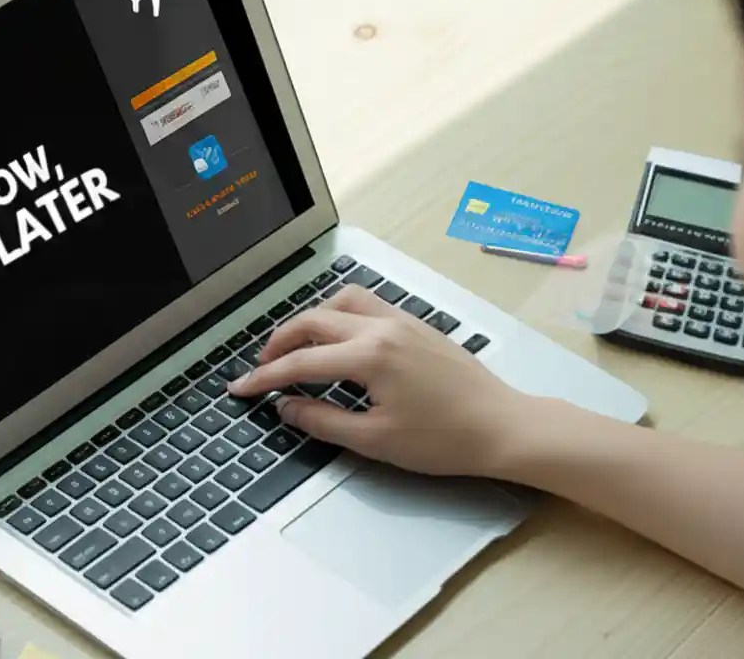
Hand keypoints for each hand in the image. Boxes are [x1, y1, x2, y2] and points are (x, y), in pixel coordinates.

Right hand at [229, 286, 535, 477]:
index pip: (300, 363)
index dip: (264, 377)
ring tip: (297, 346)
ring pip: (341, 303)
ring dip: (311, 320)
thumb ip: (323, 421)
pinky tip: (339, 338)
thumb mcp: (375, 440)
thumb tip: (287, 407)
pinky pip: (368, 305)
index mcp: (370, 356)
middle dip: (280, 342)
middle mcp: (383, 328)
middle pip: (314, 321)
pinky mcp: (418, 326)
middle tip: (262, 367)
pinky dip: (341, 315)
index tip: (240, 388)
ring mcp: (403, 322)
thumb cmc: (445, 439)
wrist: (502, 427)